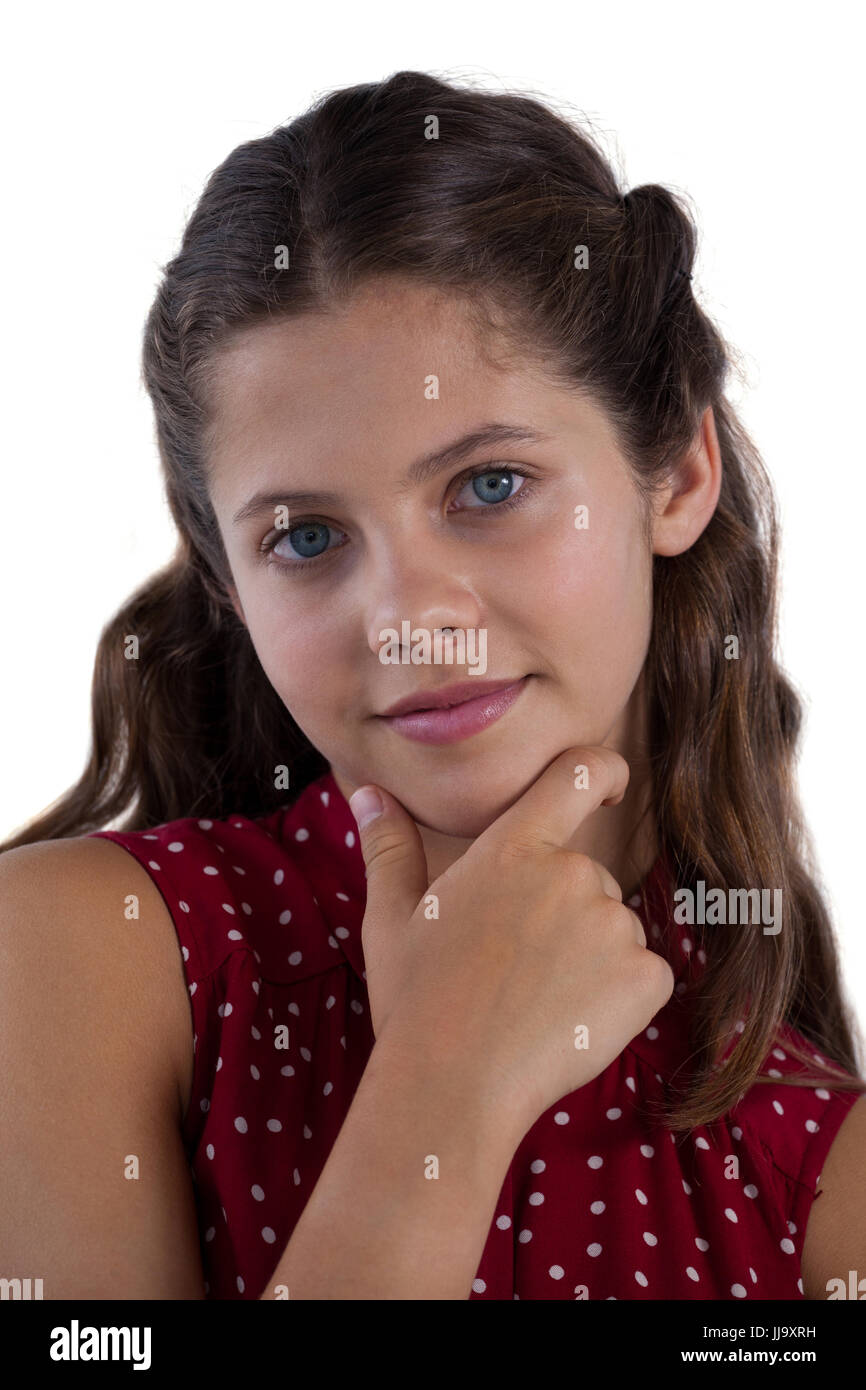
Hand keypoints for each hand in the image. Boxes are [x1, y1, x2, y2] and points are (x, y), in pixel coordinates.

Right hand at [350, 745, 673, 1129]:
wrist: (453, 1084)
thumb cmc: (416, 1000)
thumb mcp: (393, 918)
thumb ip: (390, 846)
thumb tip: (370, 792)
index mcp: (513, 848)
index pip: (577, 775)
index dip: (601, 772)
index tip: (606, 785)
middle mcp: (571, 874)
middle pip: (588, 878)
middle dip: (563, 916)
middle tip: (513, 968)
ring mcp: (613, 925)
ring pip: (615, 931)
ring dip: (589, 960)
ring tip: (533, 1003)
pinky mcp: (645, 978)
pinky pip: (644, 976)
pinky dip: (619, 1000)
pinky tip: (568, 1023)